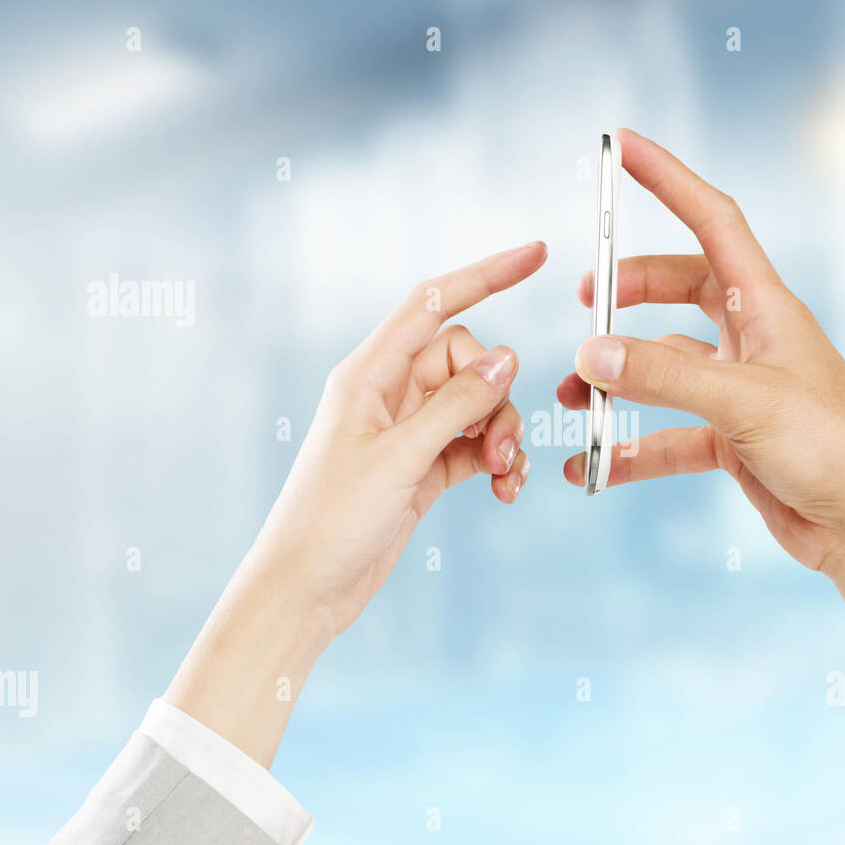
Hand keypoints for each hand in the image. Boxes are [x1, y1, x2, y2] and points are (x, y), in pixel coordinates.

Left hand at [168, 241, 544, 764]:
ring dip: (503, 434)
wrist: (307, 590)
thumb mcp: (400, 458)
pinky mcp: (423, 468)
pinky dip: (496, 462)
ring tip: (504, 475)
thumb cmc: (331, 520)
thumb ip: (457, 405)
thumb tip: (507, 357)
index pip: (434, 303)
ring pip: (478, 405)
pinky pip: (475, 445)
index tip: (536, 254)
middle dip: (497, 396)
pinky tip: (505, 491)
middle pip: (469, 361)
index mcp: (369, 374)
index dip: (485, 274)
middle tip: (500, 445)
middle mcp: (390, 394)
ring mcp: (408, 431)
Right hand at [558, 130, 844, 669]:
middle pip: (679, 289)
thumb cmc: (832, 448)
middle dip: (628, 294)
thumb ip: (663, 375)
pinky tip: (593, 468)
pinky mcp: (733, 441)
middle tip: (585, 305)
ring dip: (618, 379)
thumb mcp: (743, 402)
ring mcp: (740, 391)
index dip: (669, 179)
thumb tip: (588, 353)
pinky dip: (630, 450)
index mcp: (767, 307)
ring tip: (575, 399)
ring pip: (664, 367)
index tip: (622, 145)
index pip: (713, 221)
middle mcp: (753, 340)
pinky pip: (667, 435)